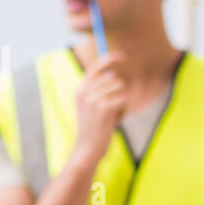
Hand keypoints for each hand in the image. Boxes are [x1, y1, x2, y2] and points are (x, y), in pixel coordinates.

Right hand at [70, 52, 128, 168]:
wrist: (88, 148)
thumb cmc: (94, 127)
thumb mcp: (91, 106)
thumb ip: (99, 90)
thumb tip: (113, 74)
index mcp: (80, 91)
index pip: (94, 68)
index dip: (109, 59)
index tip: (122, 55)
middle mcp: (84, 93)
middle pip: (111, 77)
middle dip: (119, 88)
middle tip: (115, 104)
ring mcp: (93, 100)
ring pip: (119, 86)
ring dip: (122, 99)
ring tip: (113, 113)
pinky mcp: (104, 109)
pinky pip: (123, 98)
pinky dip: (123, 108)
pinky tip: (115, 120)